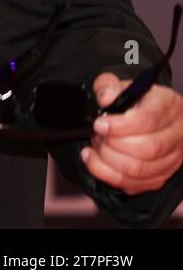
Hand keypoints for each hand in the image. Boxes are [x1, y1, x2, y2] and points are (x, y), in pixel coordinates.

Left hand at [80, 74, 182, 194]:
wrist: (143, 114)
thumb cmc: (133, 100)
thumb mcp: (118, 84)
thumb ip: (108, 86)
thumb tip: (106, 98)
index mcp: (168, 105)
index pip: (148, 120)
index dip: (120, 125)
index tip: (99, 124)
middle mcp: (177, 133)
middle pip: (147, 148)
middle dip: (113, 145)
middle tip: (97, 135)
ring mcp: (172, 158)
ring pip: (140, 169)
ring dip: (108, 160)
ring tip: (96, 146)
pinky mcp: (161, 175)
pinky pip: (135, 184)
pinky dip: (108, 175)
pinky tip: (95, 160)